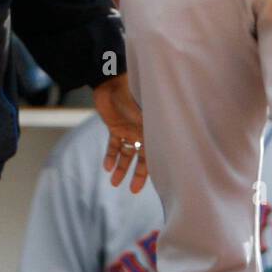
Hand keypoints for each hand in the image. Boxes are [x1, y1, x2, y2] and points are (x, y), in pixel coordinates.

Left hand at [93, 73, 147, 192]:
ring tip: (114, 183)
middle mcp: (143, 131)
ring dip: (121, 168)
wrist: (110, 81)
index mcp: (153, 128)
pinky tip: (106, 167)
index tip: (158, 183)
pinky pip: (113, 145)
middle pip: (142, 157)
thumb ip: (152, 129)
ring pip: (126, 153)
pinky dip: (110, 155)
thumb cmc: (131, 94)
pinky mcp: (115, 126)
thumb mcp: (144, 114)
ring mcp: (129, 129)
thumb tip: (165, 147)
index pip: (157, 152)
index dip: (157, 168)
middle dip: (137, 174)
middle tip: (133, 191)